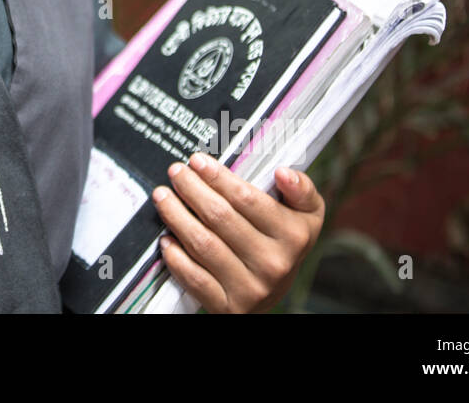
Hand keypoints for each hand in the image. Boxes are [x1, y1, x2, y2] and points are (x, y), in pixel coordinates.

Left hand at [151, 152, 324, 312]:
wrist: (274, 293)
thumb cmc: (283, 242)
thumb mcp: (306, 214)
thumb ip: (301, 190)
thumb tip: (283, 173)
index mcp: (294, 236)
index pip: (247, 199)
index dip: (218, 177)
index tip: (197, 161)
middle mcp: (274, 264)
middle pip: (220, 218)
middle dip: (192, 190)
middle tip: (175, 172)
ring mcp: (251, 289)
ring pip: (204, 245)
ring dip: (177, 217)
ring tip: (163, 196)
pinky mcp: (229, 307)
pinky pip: (196, 279)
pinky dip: (177, 257)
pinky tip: (166, 239)